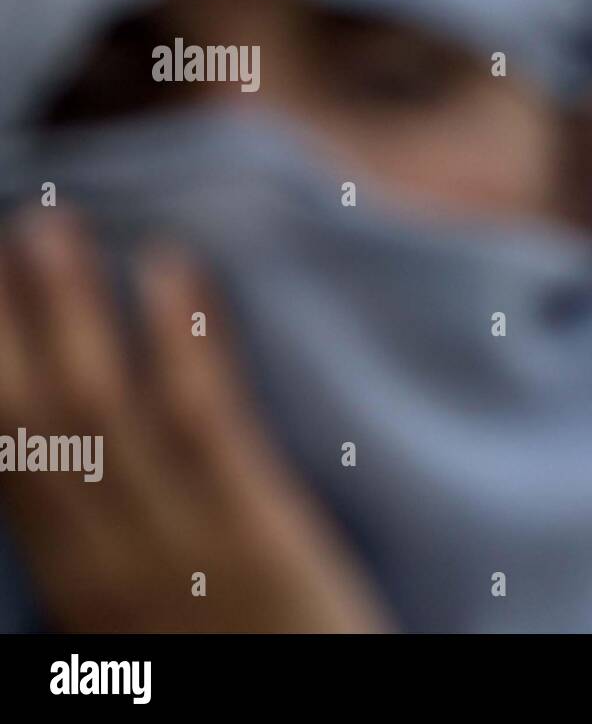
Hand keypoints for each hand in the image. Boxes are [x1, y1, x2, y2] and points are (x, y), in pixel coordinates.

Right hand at [0, 207, 393, 631]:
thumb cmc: (238, 672)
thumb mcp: (141, 636)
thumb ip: (109, 563)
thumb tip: (74, 488)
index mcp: (73, 590)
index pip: (2, 463)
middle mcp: (104, 561)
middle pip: (30, 423)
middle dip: (5, 324)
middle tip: (4, 232)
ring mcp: (177, 542)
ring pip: (99, 407)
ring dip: (71, 309)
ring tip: (57, 228)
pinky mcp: (257, 530)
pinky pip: (203, 417)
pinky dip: (180, 337)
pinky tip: (173, 270)